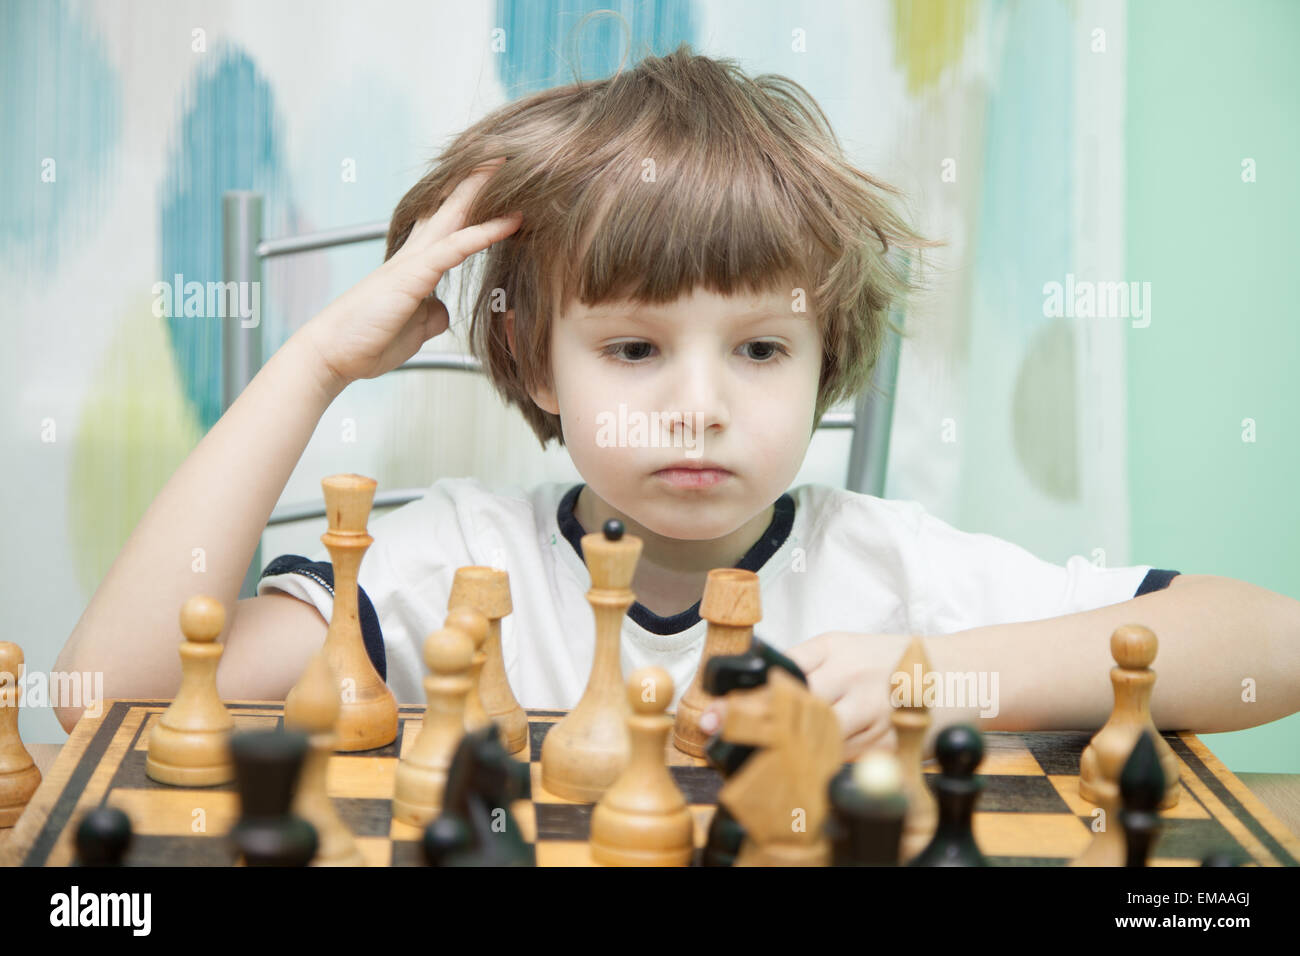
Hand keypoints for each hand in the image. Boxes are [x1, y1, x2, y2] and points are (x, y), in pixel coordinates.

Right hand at [298, 157, 522, 392]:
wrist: (332, 354)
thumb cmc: (368, 340)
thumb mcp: (414, 327)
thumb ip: (431, 313)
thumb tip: (443, 309)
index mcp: (417, 264)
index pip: (452, 223)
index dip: (476, 203)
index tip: (502, 184)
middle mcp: (415, 253)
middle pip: (454, 206)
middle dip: (480, 180)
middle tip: (506, 153)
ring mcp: (413, 262)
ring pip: (456, 215)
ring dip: (485, 191)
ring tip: (512, 166)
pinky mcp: (412, 276)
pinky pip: (455, 248)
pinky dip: (484, 232)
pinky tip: (511, 221)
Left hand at [700, 632, 914, 760]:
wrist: (956, 672)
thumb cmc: (890, 660)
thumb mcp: (844, 646)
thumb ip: (804, 664)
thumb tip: (750, 688)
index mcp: (833, 648)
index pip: (778, 672)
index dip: (743, 695)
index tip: (713, 713)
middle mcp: (851, 677)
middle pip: (792, 706)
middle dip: (756, 725)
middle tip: (720, 738)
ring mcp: (871, 712)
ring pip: (817, 738)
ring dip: (785, 751)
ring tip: (757, 760)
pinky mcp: (887, 744)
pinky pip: (845, 761)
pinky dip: (823, 767)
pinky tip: (804, 771)